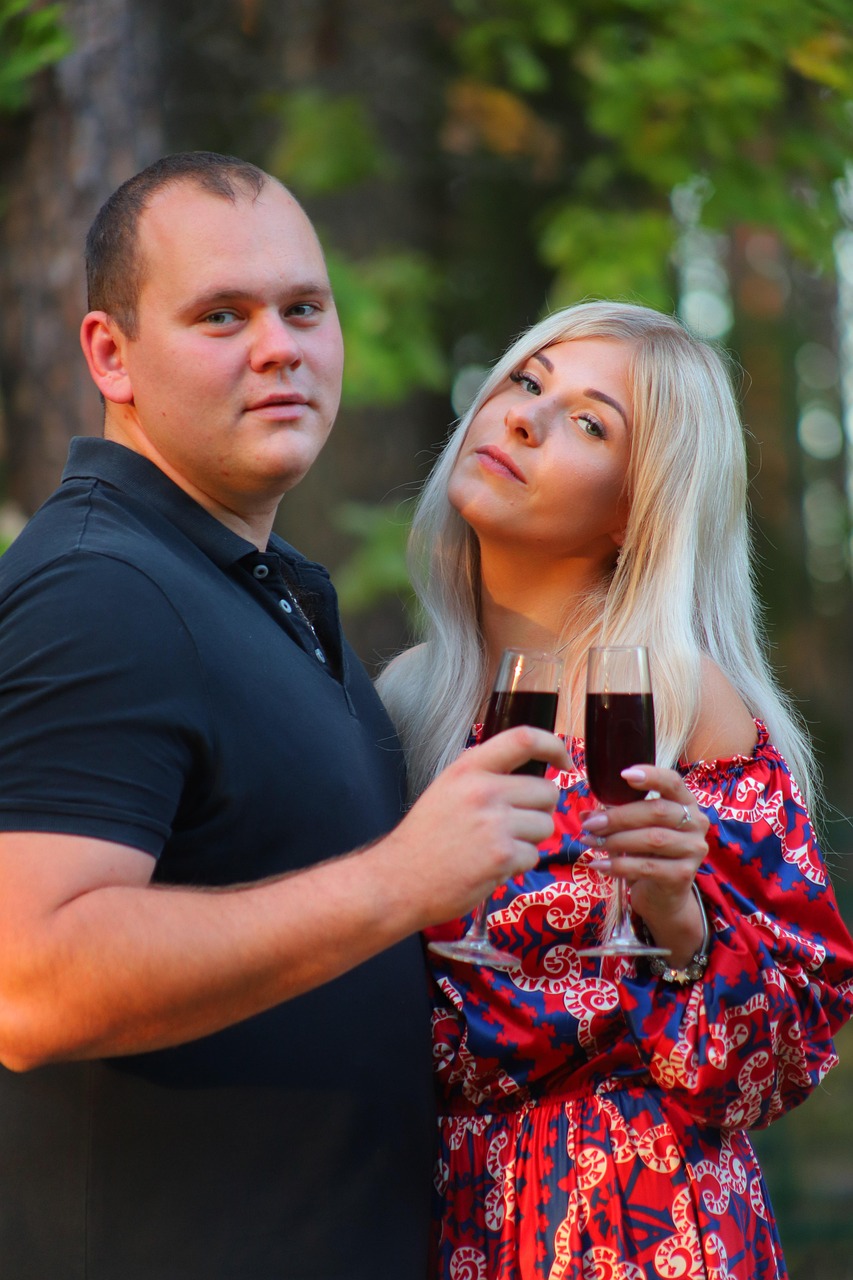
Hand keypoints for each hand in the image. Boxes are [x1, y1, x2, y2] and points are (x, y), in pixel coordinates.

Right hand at [374, 726, 569, 929]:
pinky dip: (519, 864)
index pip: (523, 739)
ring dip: (530, 840)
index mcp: (468, 768)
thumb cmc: (424, 839)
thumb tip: (530, 773)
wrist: (398, 880)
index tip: (565, 761)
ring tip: (496, 847)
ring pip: (546, 825)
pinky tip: (491, 866)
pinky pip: (534, 855)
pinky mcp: (501, 855)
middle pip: (547, 791)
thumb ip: (484, 776)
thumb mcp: (447, 789)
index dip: (553, 746)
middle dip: (540, 810)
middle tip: (514, 825)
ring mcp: (494, 823)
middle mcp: (483, 790)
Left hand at [581, 763, 708, 960]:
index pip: (673, 782)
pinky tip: (599, 865)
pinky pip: (647, 867)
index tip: (623, 774)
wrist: (663, 895)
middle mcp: (696, 823)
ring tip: (590, 843)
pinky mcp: (684, 875)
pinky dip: (618, 865)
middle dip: (618, 817)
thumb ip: (613, 817)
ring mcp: (693, 850)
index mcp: (685, 802)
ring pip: (652, 839)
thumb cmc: (647, 853)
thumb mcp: (632, 830)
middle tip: (590, 824)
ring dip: (615, 840)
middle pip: (657, 811)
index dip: (651, 775)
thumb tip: (586, 815)